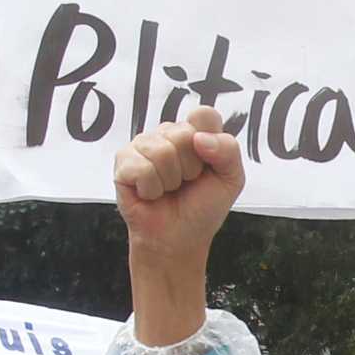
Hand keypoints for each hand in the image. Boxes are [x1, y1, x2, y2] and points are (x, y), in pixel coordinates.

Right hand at [114, 103, 244, 347]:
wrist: (178, 239)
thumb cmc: (202, 207)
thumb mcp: (231, 179)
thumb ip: (228, 151)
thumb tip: (199, 138)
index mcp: (195, 132)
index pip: (204, 115)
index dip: (210, 143)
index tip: (208, 165)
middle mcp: (168, 133)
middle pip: (184, 134)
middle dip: (191, 168)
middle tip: (186, 183)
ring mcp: (143, 145)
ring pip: (163, 151)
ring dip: (171, 180)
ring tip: (169, 189)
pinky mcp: (123, 161)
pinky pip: (142, 168)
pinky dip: (152, 189)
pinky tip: (150, 194)